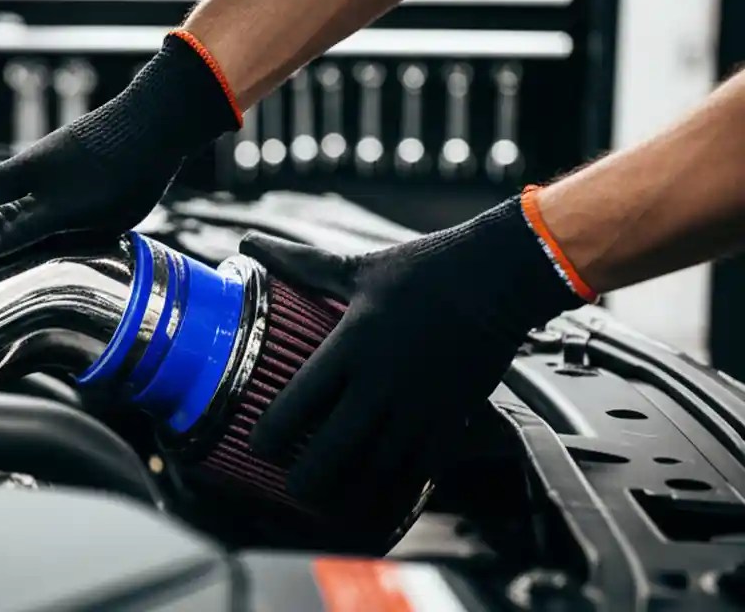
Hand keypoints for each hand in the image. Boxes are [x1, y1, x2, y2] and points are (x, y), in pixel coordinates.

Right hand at [0, 32, 240, 270]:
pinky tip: (24, 268)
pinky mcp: (62, 194)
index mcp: (3, 187)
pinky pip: (20, 227)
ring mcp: (37, 188)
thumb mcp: (63, 206)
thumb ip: (13, 226)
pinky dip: (8, 251)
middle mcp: (13, 185)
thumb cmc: (116, 163)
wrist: (157, 127)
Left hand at [243, 197, 584, 510]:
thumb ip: (300, 265)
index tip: (258, 446)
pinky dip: (394, 492)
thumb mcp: (355, 268)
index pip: (297, 404)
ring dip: (347, 493)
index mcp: (350, 344)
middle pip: (331, 452)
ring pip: (375, 472)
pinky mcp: (453, 419)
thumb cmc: (422, 270)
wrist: (498, 276)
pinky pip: (419, 473)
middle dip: (304, 481)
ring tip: (327, 502)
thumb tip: (247, 243)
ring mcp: (420, 406)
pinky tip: (376, 497)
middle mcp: (382, 382)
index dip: (270, 436)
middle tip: (291, 487)